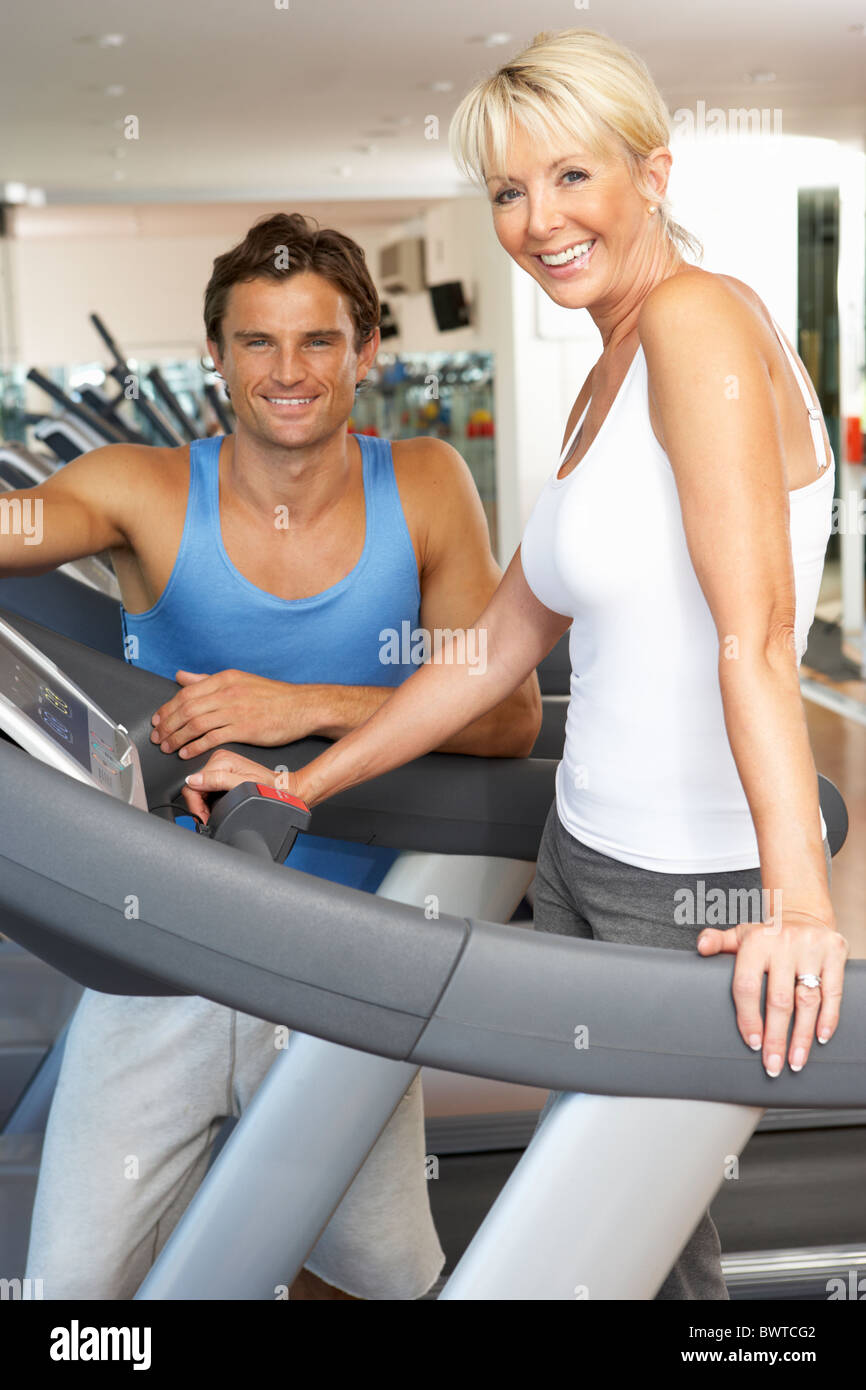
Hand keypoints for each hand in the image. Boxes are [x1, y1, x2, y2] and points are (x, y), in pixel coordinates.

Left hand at [151, 669, 314, 757]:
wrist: (302, 706)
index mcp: (224, 679)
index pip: (185, 693)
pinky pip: (212, 738)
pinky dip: (195, 746)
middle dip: (167, 725)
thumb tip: (182, 676)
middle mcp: (227, 692)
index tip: (158, 720)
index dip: (167, 708)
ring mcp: (236, 710)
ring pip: (195, 724)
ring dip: (177, 737)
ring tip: (168, 747)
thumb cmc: (273, 696)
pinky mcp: (245, 729)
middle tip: (157, 737)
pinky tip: (187, 753)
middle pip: (186, 709)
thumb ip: (208, 680)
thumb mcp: (239, 680)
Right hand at [181, 749, 288, 822]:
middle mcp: (218, 759)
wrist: (281, 789)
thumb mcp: (244, 786)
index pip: (192, 782)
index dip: (196, 804)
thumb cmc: (268, 788)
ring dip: (203, 804)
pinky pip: (205, 788)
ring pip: (197, 788)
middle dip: (199, 805)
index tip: (204, 817)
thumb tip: (194, 780)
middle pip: (194, 785)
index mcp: (221, 759)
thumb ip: (218, 781)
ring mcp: (219, 765)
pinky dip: (207, 800)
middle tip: (209, 819)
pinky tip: (217, 805)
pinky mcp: (221, 772)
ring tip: (214, 813)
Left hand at [697, 909, 848, 1075]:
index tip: (752, 1043)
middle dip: (776, 1038)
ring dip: (802, 1036)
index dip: (748, 1018)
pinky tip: (820, 1037)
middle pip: (779, 1000)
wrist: (802, 913)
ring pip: (807, 1000)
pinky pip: (833, 992)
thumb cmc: (766, 935)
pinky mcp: (835, 952)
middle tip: (772, 1065)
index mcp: (756, 942)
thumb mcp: (739, 935)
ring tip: (795, 1060)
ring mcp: (812, 947)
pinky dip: (828, 1017)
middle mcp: (784, 943)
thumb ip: (717, 942)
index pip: (747, 986)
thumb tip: (700, 947)